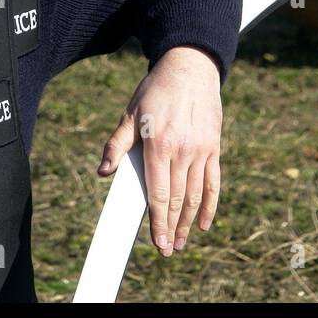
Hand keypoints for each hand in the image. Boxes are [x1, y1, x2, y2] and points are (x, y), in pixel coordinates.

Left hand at [99, 46, 222, 256]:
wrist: (191, 68)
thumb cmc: (155, 91)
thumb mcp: (131, 114)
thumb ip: (117, 145)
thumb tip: (103, 172)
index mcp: (159, 145)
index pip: (159, 194)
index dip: (158, 223)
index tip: (158, 243)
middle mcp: (183, 150)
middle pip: (178, 200)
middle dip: (172, 229)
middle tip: (168, 250)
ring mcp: (202, 150)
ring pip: (196, 195)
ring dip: (189, 222)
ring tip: (182, 242)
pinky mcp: (214, 147)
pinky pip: (214, 182)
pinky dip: (210, 205)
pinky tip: (203, 223)